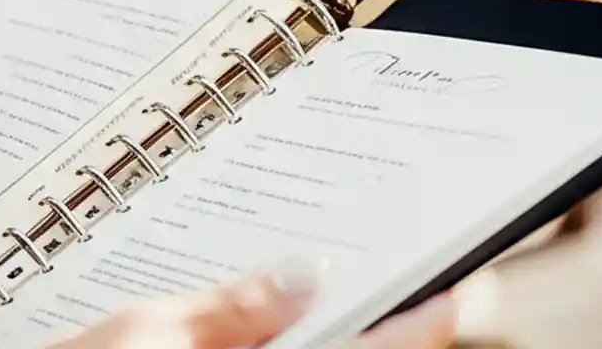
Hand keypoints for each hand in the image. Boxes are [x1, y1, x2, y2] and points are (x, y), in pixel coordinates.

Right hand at [47, 262, 456, 348]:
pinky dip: (274, 335)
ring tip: (328, 277)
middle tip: (387, 266)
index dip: (418, 322)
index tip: (455, 285)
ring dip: (322, 324)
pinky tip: (265, 311)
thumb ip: (232, 308)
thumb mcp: (146, 333)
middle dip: (368, 316)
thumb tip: (304, 274)